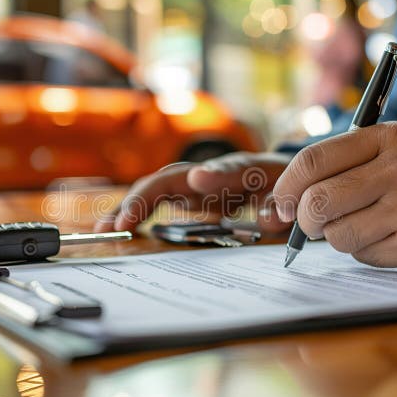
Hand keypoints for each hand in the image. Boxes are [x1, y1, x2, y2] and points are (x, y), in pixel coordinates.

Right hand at [94, 152, 291, 232]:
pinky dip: (135, 212)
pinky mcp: (185, 194)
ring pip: (156, 187)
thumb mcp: (291, 193)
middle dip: (146, 197)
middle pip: (173, 177)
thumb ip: (283, 205)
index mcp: (243, 168)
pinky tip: (115, 226)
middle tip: (124, 223)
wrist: (277, 175)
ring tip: (105, 227)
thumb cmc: (284, 184)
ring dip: (130, 205)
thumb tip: (271, 216)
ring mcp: (193, 181)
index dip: (215, 175)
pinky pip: (156, 200)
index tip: (198, 179)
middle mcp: (210, 171)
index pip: (229, 169)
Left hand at [272, 122, 396, 271]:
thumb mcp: (396, 149)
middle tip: (312, 225)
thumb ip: (345, 165)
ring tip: (364, 227)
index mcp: (388, 137)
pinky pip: (365, 255)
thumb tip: (282, 202)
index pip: (314, 161)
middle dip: (306, 221)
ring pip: (338, 235)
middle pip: (319, 202)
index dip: (288, 187)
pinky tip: (391, 238)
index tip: (284, 204)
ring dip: (340, 238)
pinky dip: (367, 252)